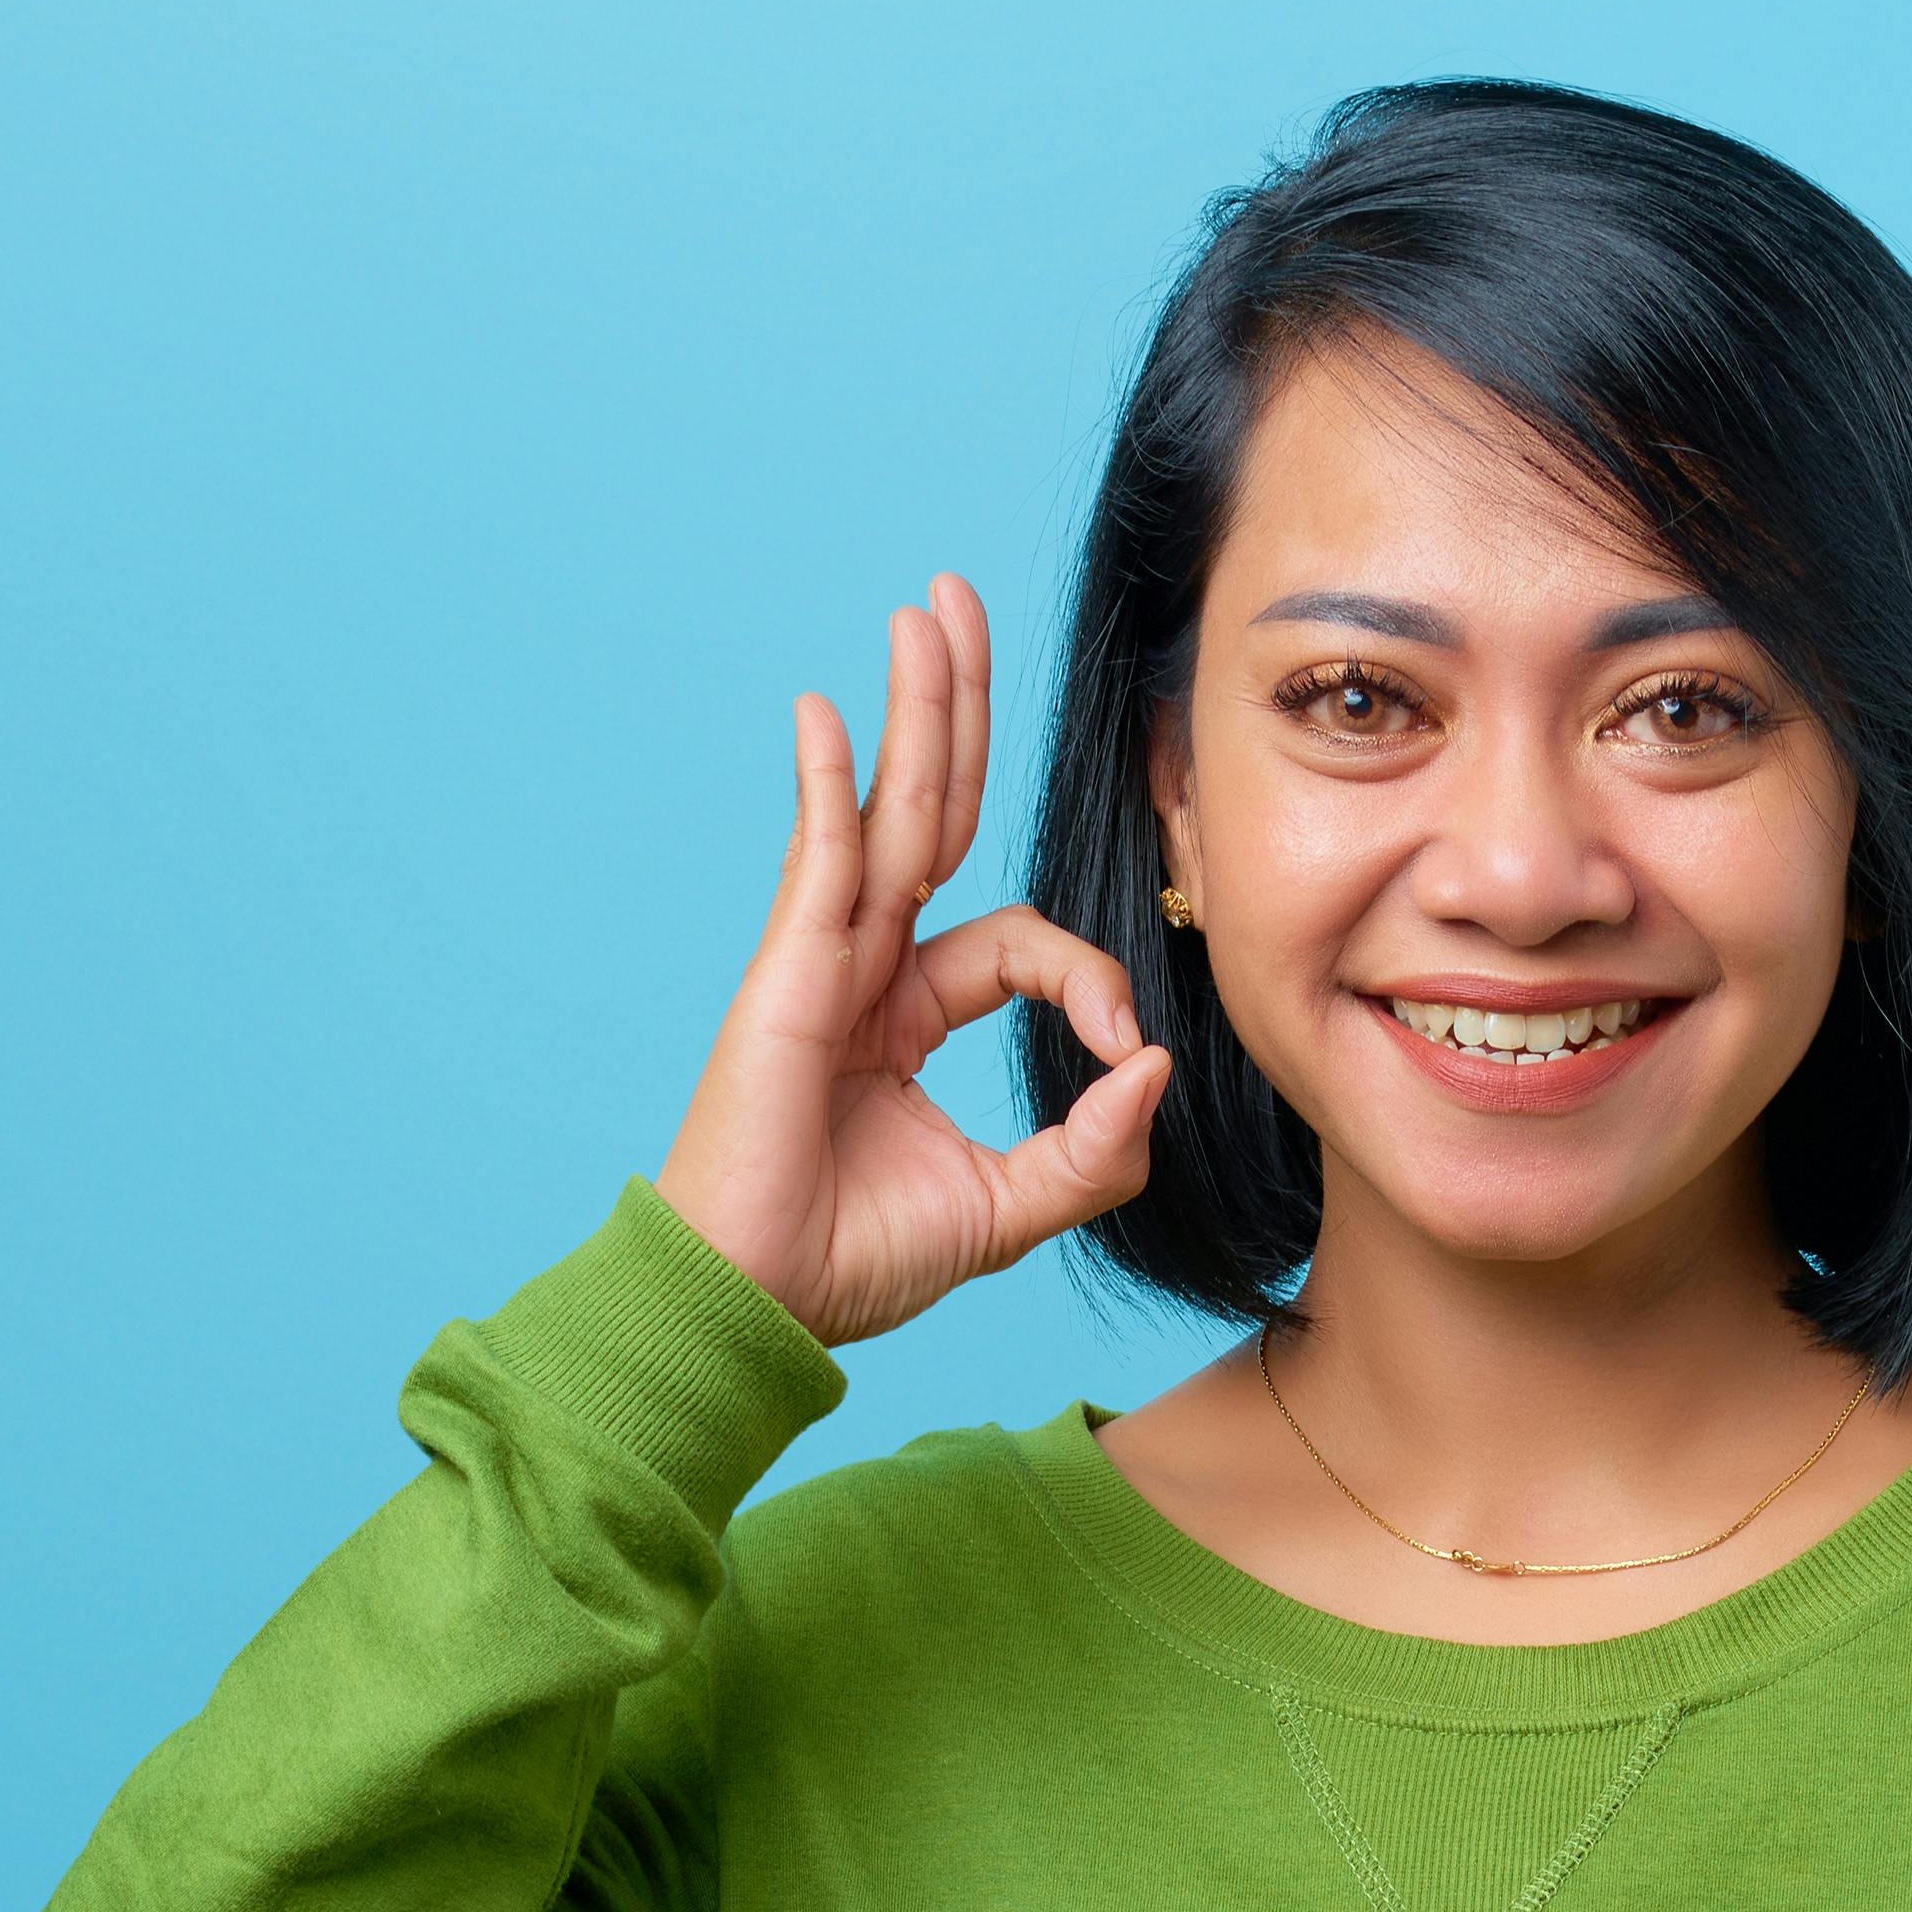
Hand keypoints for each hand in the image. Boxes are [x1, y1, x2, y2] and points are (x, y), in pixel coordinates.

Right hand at [654, 575, 1169, 1347]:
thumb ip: (1092, 1149)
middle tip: (961, 605)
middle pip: (933, 813)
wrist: (760, 1307)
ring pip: (888, 813)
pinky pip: (820, 863)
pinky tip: (832, 710)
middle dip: (955, 711)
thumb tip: (1151, 1065)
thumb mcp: (1011, 1208)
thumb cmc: (854, 1262)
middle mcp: (865, 970)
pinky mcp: (787, 980)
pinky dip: (828, 786)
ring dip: (913, 709)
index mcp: (910, 1013)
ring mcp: (822, 965)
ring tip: (928, 612)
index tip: (1122, 1050)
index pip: (1021, 942)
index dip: (1088, 978)